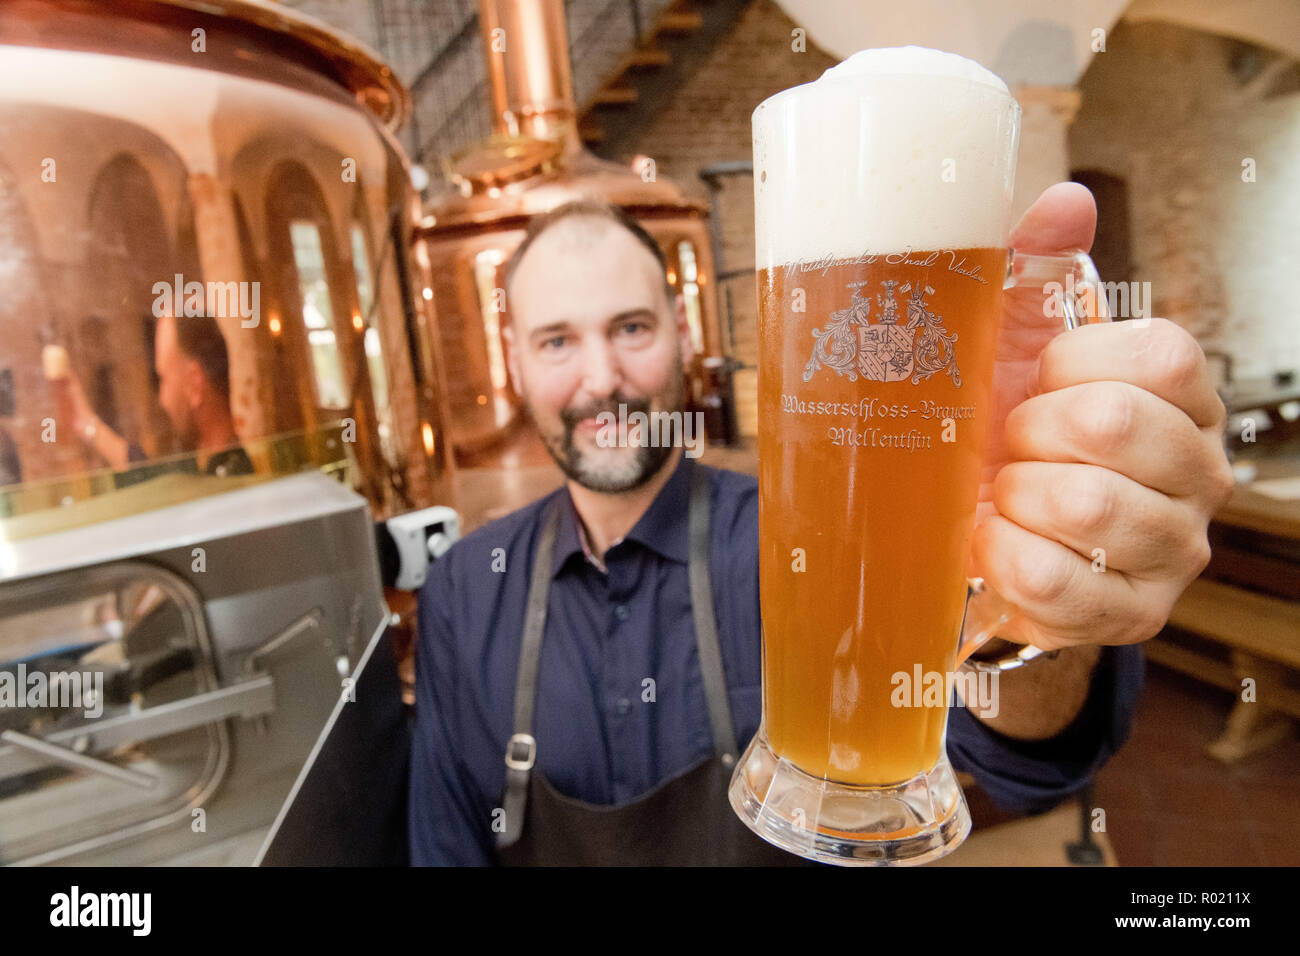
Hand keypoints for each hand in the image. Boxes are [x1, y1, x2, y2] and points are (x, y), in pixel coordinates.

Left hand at [971, 182, 1234, 652]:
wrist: (984, 530)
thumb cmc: (1003, 427)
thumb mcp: (1010, 339)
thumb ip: (1034, 265)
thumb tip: (1064, 202)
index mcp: (1181, 393)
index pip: (1155, 355)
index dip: (1069, 364)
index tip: (1038, 379)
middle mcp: (1199, 471)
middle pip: (1112, 425)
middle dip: (1031, 430)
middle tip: (1011, 444)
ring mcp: (1174, 549)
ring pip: (1085, 505)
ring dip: (1014, 494)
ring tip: (1004, 494)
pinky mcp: (1132, 615)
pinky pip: (1055, 580)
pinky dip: (1002, 555)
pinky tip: (995, 541)